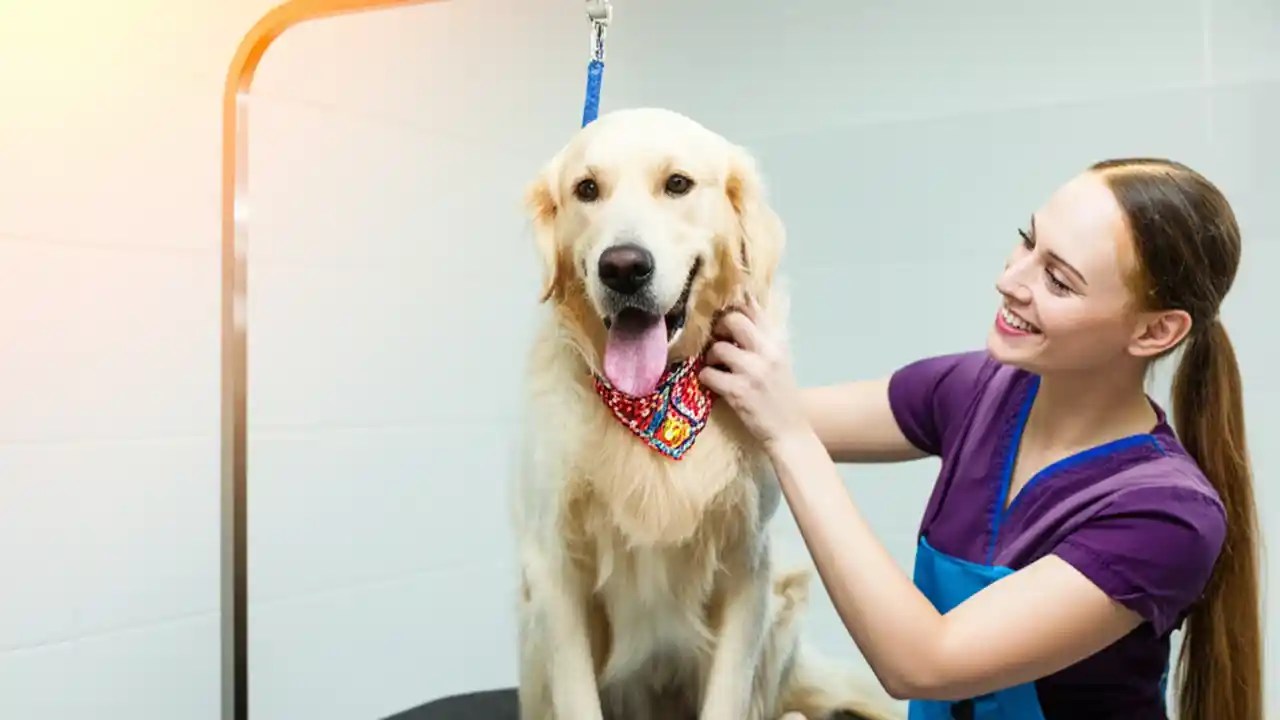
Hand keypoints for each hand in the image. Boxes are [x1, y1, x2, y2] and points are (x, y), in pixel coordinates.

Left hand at [699, 294, 808, 451]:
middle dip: (718, 328)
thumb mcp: (779, 360)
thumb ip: (762, 338)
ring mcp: (753, 372)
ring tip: (715, 366)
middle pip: (733, 320)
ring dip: (710, 357)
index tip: (722, 313)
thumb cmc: (781, 395)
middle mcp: (767, 352)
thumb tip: (742, 309)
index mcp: (777, 342)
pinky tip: (713, 383)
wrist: (789, 431)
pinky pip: (708, 374)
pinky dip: (706, 377)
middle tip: (716, 340)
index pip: (754, 308)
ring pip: (718, 348)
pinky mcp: (738, 392)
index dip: (733, 306)